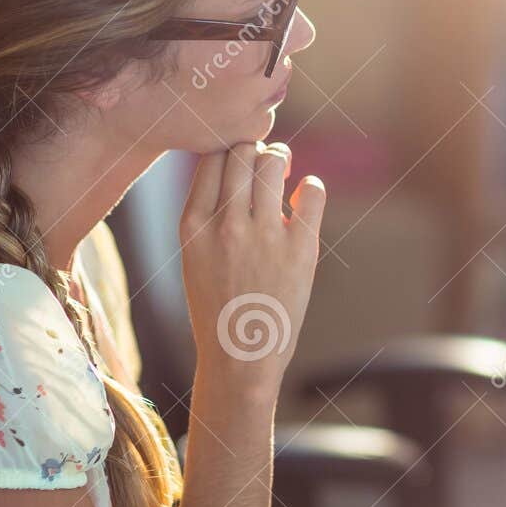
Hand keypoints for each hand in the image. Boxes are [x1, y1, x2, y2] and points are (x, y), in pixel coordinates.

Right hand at [179, 141, 326, 398]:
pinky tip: (305, 196)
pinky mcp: (299, 248)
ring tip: (284, 170)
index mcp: (193, 224)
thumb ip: (207, 212)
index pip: (211, 157)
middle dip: (255, 148)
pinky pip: (312, 192)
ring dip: (281, 158)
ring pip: (274, 162)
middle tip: (266, 161)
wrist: (239, 358)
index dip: (228, 148)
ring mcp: (263, 234)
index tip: (239, 158)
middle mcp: (225, 223)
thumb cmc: (217, 306)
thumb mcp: (193, 255)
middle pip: (242, 150)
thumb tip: (233, 163)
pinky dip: (311, 187)